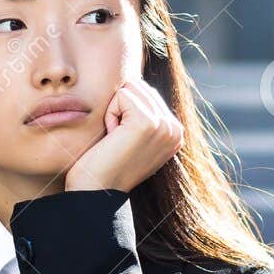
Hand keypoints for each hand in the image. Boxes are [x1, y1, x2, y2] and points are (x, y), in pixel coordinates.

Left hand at [64, 78, 183, 193]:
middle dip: (121, 109)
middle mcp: (175, 129)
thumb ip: (145, 115)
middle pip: (140, 87)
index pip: (147, 93)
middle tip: (118, 140)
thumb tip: (135, 82)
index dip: (127, 112)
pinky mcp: (147, 122)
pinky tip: (112, 138)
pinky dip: (109, 115)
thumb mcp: (134, 139)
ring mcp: (164, 126)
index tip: (125, 142)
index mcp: (176, 133)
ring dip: (115, 111)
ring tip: (116, 139)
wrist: (97, 191)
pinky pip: (121, 95)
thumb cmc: (107, 165)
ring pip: (131, 88)